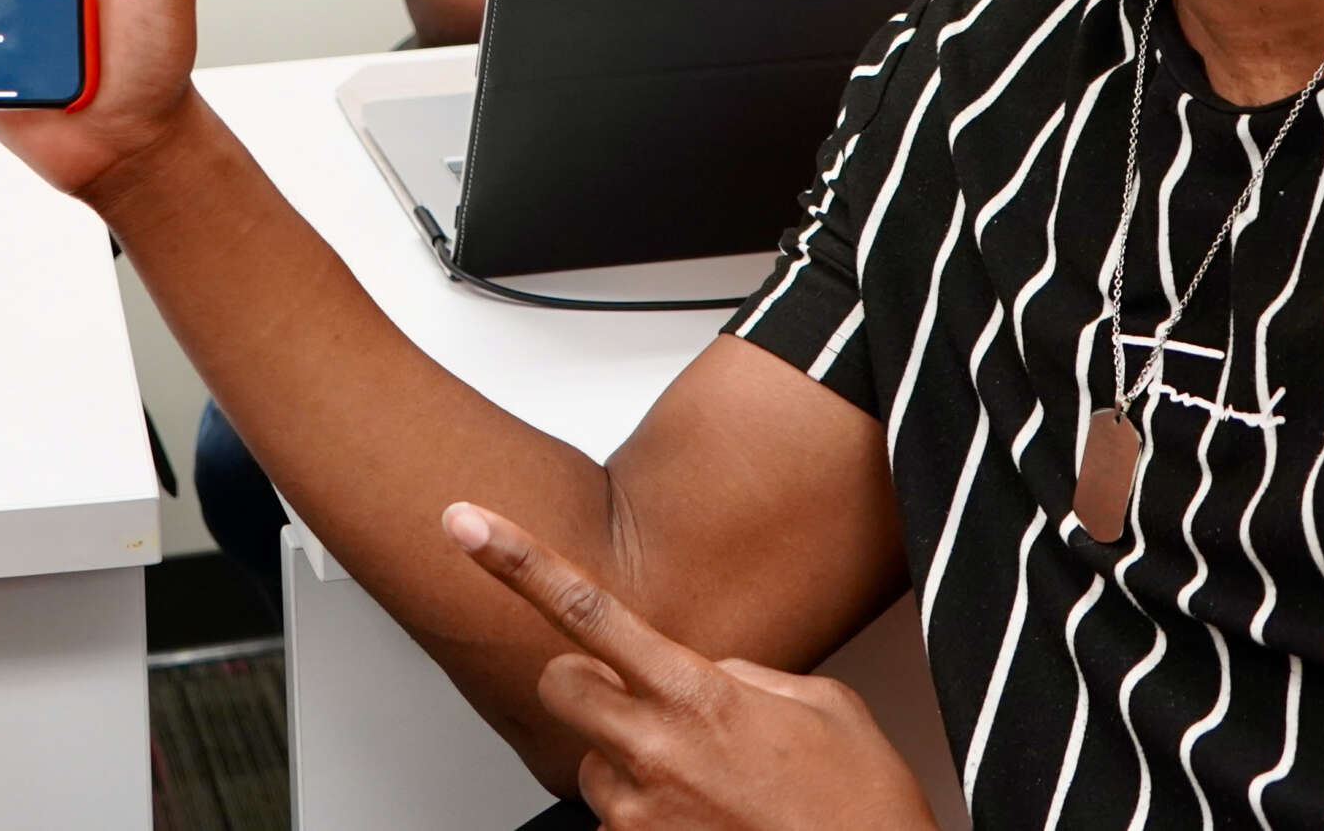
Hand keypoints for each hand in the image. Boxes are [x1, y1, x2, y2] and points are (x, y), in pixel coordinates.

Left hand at [444, 502, 936, 830]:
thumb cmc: (860, 807)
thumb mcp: (820, 705)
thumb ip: (742, 674)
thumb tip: (706, 672)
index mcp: (696, 696)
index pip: (585, 609)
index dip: (516, 561)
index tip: (463, 523)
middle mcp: (654, 756)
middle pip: (558, 683)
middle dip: (588, 680)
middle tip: (644, 695)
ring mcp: (641, 818)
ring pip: (592, 760)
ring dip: (632, 759)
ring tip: (712, 781)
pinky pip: (620, 819)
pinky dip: (656, 813)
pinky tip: (713, 818)